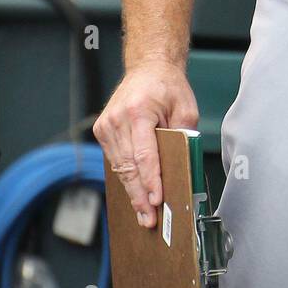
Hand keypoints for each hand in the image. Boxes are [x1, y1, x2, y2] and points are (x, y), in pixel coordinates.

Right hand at [93, 59, 198, 228]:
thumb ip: (184, 137)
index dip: (151, 181)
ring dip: (132, 192)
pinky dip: (125, 178)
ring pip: (119, 168)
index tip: (158, 201)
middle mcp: (118, 119)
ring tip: (144, 214)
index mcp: (138, 112)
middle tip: (150, 220)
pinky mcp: (102, 130)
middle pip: (129, 167)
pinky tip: (135, 194)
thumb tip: (182, 167)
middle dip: (141, 196)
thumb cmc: (168, 87)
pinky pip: (114, 161)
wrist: (148, 68)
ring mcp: (106, 125)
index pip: (145, 155)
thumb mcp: (186, 108)